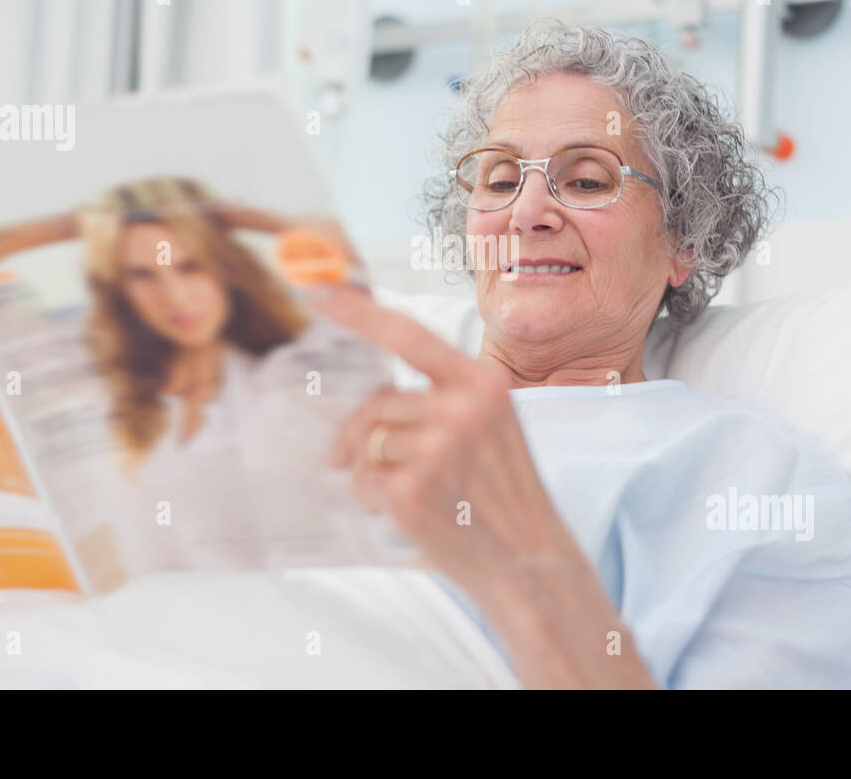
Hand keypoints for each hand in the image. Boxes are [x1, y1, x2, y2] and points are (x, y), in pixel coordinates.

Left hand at [310, 283, 661, 687]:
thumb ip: (442, 398)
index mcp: (484, 382)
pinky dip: (372, 498)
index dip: (359, 311)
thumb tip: (370, 398)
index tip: (319, 290)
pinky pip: (363, 480)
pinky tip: (407, 511)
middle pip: (377, 401)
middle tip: (359, 460)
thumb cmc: (505, 492)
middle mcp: (463, 408)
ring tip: (410, 491)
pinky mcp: (414, 490)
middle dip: (362, 432)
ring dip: (372, 469)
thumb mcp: (491, 425)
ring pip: (366, 442)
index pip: (410, 333)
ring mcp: (438, 449)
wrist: (532, 560)